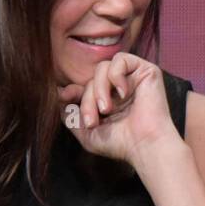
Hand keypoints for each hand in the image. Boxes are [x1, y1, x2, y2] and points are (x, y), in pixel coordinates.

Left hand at [58, 53, 181, 165]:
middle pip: (91, 79)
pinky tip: (124, 94)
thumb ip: (70, 115)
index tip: (65, 98)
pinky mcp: (145, 70)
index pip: (84, 85)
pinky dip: (116, 76)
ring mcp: (132, 78)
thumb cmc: (120, 143)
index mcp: (108, 100)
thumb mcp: (86, 133)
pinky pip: (121, 59)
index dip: (72, 90)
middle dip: (87, 99)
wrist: (145, 146)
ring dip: (100, 90)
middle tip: (93, 121)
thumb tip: (58, 94)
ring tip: (107, 110)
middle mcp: (119, 87)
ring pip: (102, 68)